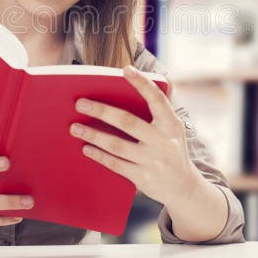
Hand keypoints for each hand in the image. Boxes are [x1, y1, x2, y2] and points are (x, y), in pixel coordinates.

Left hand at [70, 66, 201, 207]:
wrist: (182, 187)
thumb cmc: (172, 149)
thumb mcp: (174, 128)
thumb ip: (165, 105)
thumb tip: (164, 77)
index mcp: (171, 124)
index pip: (157, 99)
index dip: (142, 84)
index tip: (125, 69)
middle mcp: (163, 142)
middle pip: (128, 122)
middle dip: (102, 111)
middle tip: (80, 103)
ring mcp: (153, 161)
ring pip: (117, 145)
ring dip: (93, 135)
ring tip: (75, 127)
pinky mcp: (143, 178)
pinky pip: (116, 164)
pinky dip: (99, 155)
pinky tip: (86, 147)